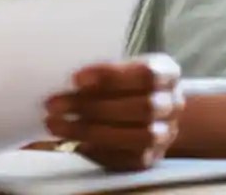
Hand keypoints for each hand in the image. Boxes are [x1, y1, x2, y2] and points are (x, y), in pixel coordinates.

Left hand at [44, 54, 184, 170]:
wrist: (146, 111)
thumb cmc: (121, 82)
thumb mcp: (116, 67)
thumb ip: (97, 72)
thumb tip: (58, 77)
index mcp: (166, 73)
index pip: (146, 74)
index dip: (111, 76)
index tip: (76, 78)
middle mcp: (172, 105)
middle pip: (141, 108)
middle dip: (93, 106)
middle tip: (53, 104)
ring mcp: (164, 134)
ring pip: (136, 136)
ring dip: (90, 131)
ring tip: (55, 124)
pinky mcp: (149, 158)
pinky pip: (125, 158)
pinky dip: (96, 150)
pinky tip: (71, 142)